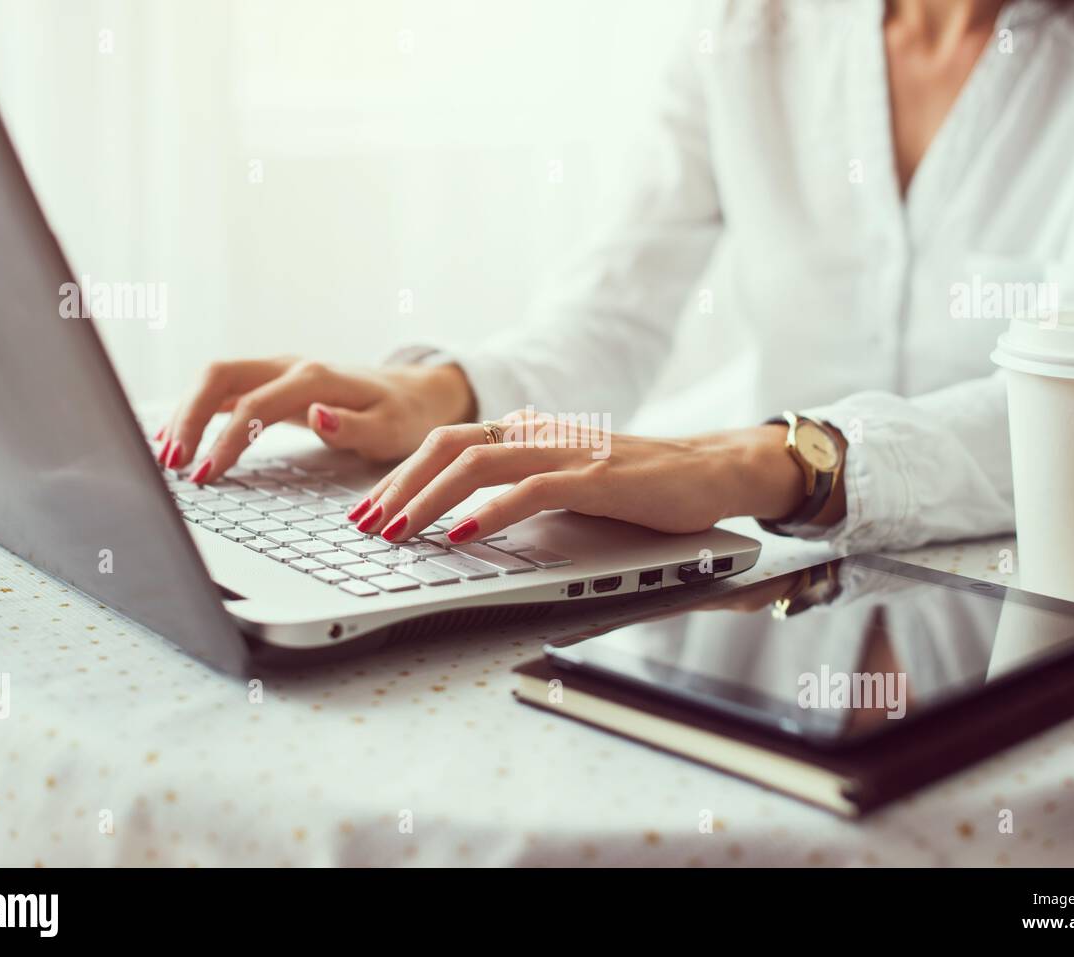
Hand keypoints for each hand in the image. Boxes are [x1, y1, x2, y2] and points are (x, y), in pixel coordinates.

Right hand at [155, 357, 476, 481]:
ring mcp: (279, 371)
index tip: (206, 474)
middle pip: (220, 376)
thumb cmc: (405, 415)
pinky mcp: (273, 382)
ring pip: (216, 379)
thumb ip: (354, 426)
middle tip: (172, 463)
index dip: (226, 440)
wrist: (417, 392)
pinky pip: (225, 389)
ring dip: (186, 411)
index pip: (255, 406)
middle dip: (189, 417)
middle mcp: (291, 366)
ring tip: (166, 455)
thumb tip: (316, 416)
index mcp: (317, 378)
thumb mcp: (392, 429)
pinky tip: (179, 439)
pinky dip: (197, 410)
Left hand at [347, 407, 828, 543]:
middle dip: (396, 487)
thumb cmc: (639, 484)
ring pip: (477, 465)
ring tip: (396, 533)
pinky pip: (530, 490)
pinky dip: (488, 513)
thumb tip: (461, 519)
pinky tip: (461, 535)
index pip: (445, 444)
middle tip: (362, 527)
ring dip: (428, 501)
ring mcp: (566, 452)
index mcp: (526, 432)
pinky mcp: (595, 478)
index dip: (398, 476)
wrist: (711, 470)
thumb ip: (520, 486)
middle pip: (446, 446)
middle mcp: (538, 433)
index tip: (365, 512)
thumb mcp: (567, 480)